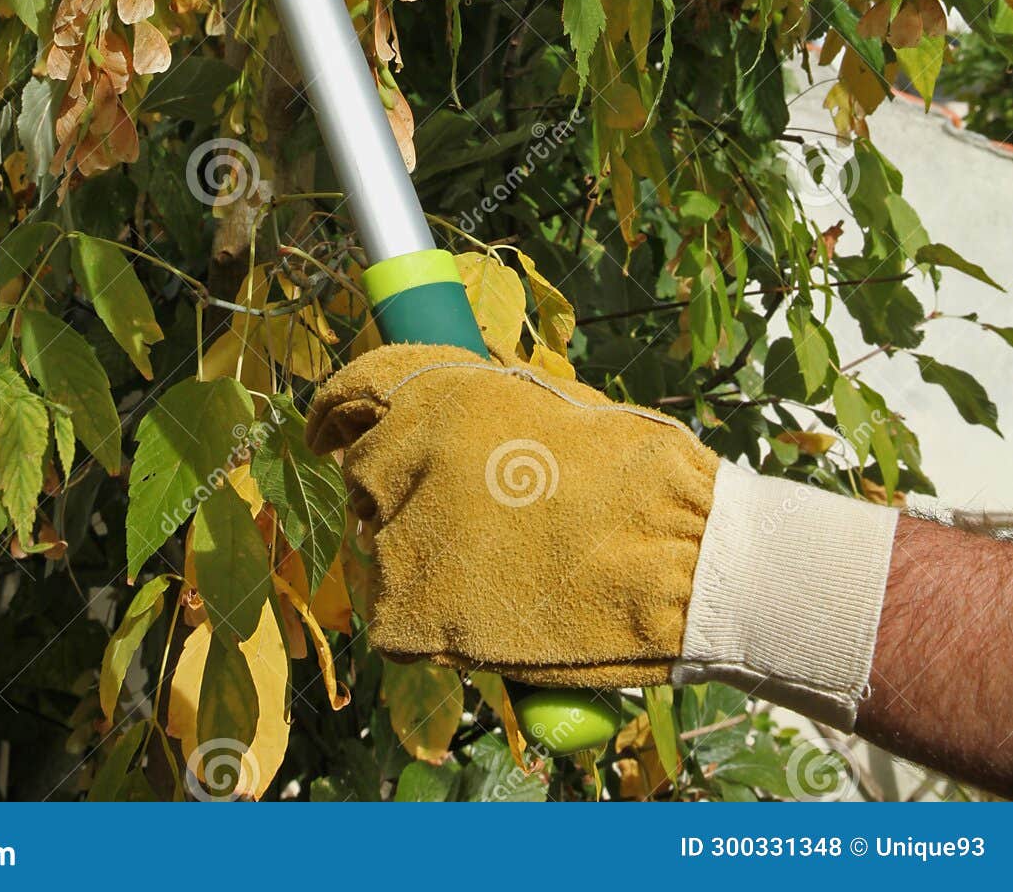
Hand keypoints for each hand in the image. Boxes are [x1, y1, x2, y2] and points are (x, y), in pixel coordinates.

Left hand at [308, 343, 899, 728]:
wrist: (683, 557)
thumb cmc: (638, 477)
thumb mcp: (552, 404)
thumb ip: (480, 407)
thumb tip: (440, 413)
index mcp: (441, 392)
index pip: (356, 390)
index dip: (338, 412)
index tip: (328, 430)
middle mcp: (406, 454)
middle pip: (363, 476)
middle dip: (393, 493)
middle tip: (452, 519)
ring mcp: (401, 537)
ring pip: (377, 550)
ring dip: (415, 559)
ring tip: (490, 573)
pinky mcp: (409, 613)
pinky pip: (396, 618)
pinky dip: (429, 622)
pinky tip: (484, 614)